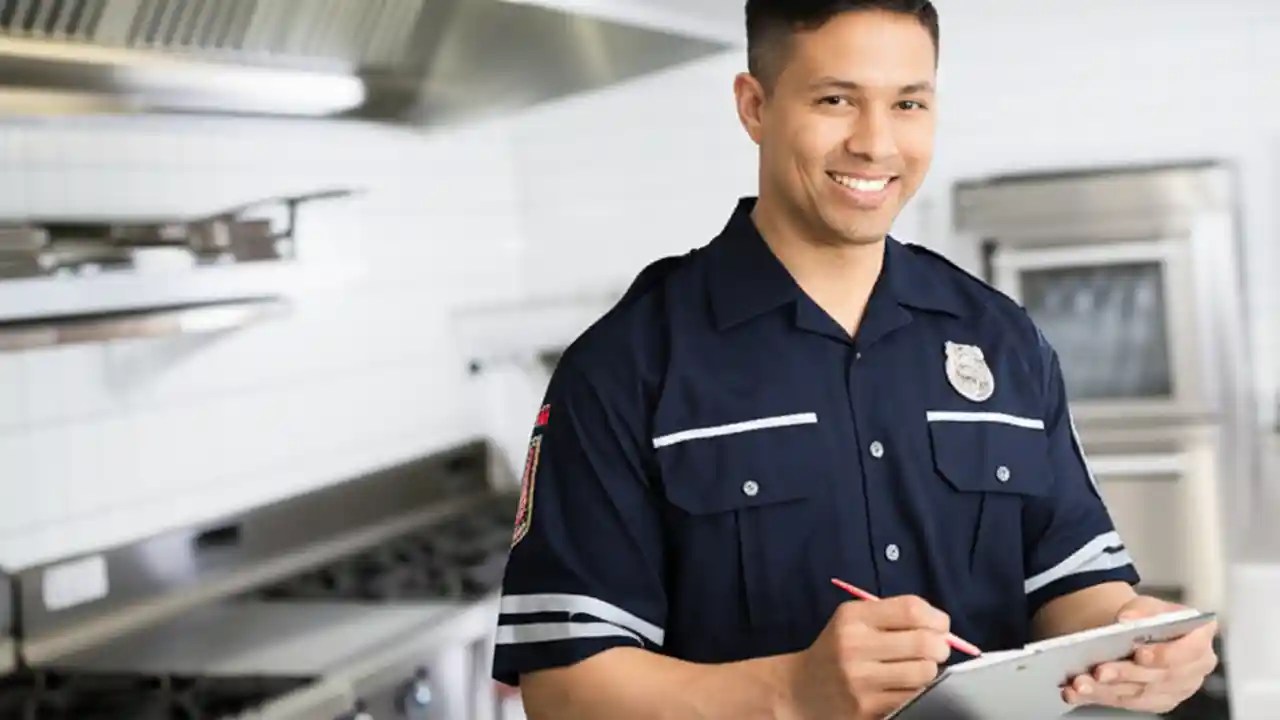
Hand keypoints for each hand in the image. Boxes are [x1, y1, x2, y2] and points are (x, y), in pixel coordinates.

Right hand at [788, 595, 951, 719]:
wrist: (801, 690)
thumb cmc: (837, 649)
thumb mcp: (853, 621)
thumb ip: (894, 616)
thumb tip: (943, 628)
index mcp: (852, 617)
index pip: (911, 609)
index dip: (936, 618)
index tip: (940, 626)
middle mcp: (854, 646)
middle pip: (923, 642)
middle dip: (940, 646)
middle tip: (936, 650)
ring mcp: (860, 680)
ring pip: (924, 673)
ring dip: (929, 671)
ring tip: (918, 669)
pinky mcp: (867, 708)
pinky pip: (913, 697)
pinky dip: (918, 691)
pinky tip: (906, 687)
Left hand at [1063, 596, 1217, 712]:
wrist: (1138, 633)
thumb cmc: (1149, 618)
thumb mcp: (1147, 605)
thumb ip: (1141, 610)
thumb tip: (1126, 620)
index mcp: (1199, 640)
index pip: (1189, 651)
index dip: (1164, 655)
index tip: (1139, 653)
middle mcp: (1193, 669)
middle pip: (1160, 677)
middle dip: (1126, 674)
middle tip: (1099, 671)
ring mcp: (1176, 690)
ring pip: (1139, 694)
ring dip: (1106, 690)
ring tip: (1081, 683)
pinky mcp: (1154, 702)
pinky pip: (1125, 702)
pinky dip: (1098, 697)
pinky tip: (1077, 692)